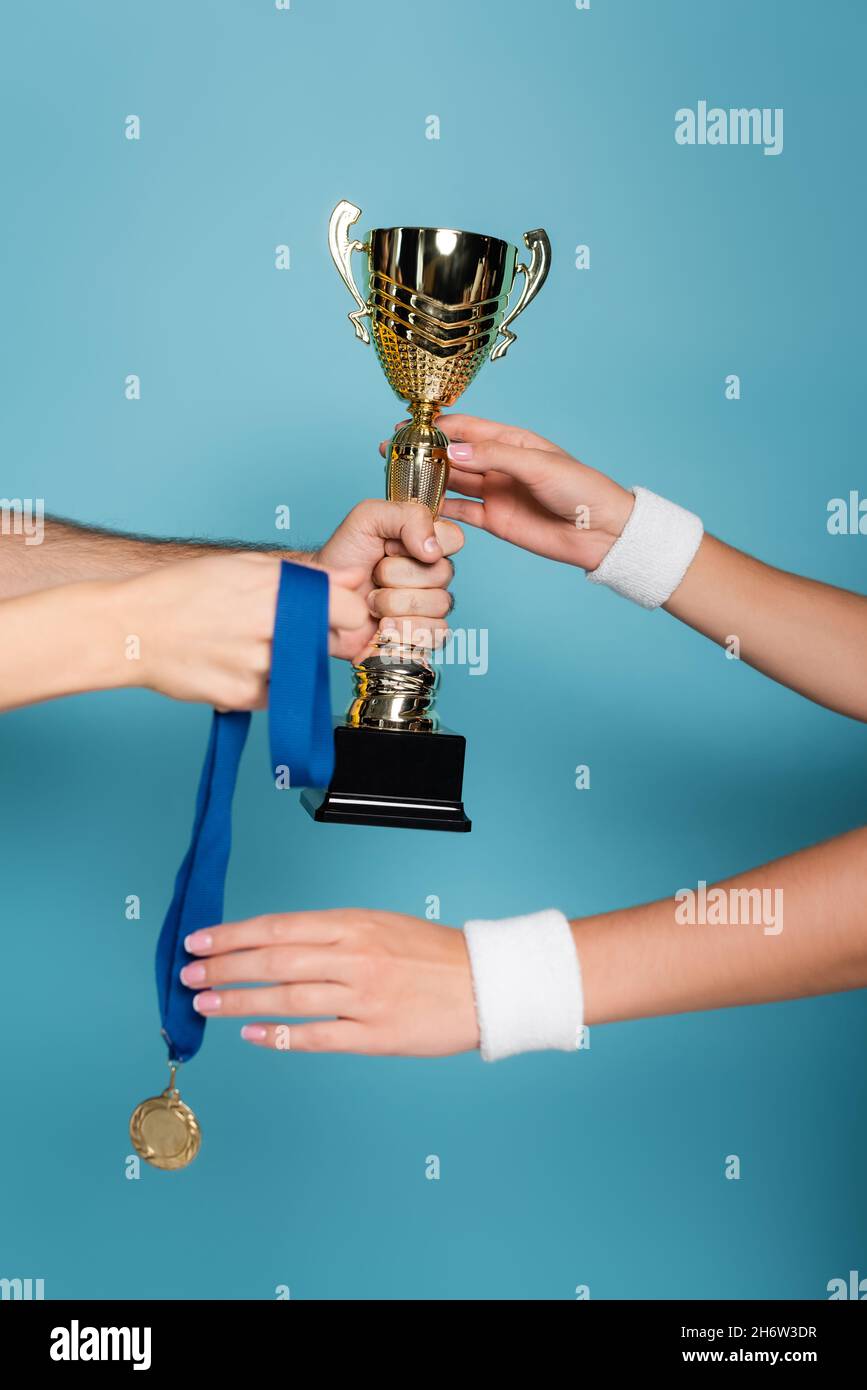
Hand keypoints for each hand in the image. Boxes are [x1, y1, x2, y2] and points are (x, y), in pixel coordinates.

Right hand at [116, 553, 368, 708]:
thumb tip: (352, 577)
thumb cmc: (183, 592)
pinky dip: (261, 684)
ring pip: (300, 670)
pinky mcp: (243, 695)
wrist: (131, 628)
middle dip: (316, 640)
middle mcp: (273, 627)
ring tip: (245, 646)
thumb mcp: (244, 567)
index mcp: (278, 589)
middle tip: (282, 632)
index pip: (351, 611)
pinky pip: (273, 695)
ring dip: (285, 663)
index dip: (347, 615)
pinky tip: (231, 664)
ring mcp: (260, 665)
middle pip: (329, 644)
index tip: (337, 618)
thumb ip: (303, 575)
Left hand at [180, 909, 479, 1056]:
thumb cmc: (432, 953)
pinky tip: (251, 1034)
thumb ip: (331, 933)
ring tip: (206, 1002)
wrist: (485, 983)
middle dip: (224, 966)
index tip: (199, 940)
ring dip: (239, 1000)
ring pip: (287, 998)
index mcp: (353, 924)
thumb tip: (275, 944)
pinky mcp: (375, 1035)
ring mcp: (363, 997)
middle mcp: (353, 956)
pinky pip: (317, 1037)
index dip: (232, 934)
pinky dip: (280, 1036)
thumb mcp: (380, 924)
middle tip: (188, 973)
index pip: (278, 927)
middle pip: (273, 961)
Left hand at [316, 499, 463, 656]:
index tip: (390, 547)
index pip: (454, 538)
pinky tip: (382, 625)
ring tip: (371, 602)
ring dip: (394, 604)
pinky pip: (436, 633)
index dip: (420, 544)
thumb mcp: (367, 518)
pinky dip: (404, 629)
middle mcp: (433, 572)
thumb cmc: (344, 557)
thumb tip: (433, 548)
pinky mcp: (422, 634)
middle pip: (443, 574)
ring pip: (439, 604)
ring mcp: (430, 604)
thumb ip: (406, 516)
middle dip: (397, 576)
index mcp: (426, 541)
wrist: (322, 597)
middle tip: (374, 576)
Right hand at [381, 414, 632, 570]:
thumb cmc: (579, 488)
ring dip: (426, 478)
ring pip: (451, 481)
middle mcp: (498, 464)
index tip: (408, 427)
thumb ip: (493, 455)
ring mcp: (493, 492)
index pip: (465, 428)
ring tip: (397, 475)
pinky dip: (438, 509)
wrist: (600, 531)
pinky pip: (459, 512)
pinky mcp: (493, 520)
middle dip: (422, 451)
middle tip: (390, 451)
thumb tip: (453, 450)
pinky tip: (417, 506)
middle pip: (453, 454)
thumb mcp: (537, 464)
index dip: (436, 427)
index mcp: (511, 441)